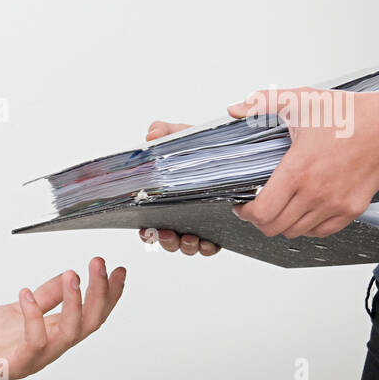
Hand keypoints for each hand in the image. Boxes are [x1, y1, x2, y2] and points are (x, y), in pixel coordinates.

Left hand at [0, 257, 125, 379]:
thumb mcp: (18, 310)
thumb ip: (45, 297)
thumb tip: (68, 275)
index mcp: (55, 332)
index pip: (92, 314)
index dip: (109, 294)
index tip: (119, 270)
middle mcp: (52, 346)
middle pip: (90, 323)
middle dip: (100, 293)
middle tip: (99, 264)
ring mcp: (37, 357)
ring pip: (70, 333)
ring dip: (75, 303)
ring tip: (72, 276)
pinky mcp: (17, 363)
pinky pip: (34, 341)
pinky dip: (33, 316)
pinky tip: (27, 293)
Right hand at [136, 121, 221, 255]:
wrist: (233, 153)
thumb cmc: (203, 150)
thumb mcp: (182, 137)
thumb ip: (165, 131)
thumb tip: (152, 134)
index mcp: (168, 200)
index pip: (150, 222)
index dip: (146, 231)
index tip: (145, 229)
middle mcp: (182, 215)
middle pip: (168, 238)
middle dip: (166, 241)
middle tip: (167, 233)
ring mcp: (200, 223)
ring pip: (187, 246)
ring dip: (185, 246)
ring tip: (189, 238)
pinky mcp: (219, 228)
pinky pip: (210, 246)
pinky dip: (207, 248)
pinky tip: (207, 242)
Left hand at [226, 86, 378, 237]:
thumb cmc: (348, 113)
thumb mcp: (300, 100)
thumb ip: (262, 103)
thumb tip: (234, 108)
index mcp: (298, 171)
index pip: (261, 212)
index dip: (246, 213)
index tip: (243, 205)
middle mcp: (316, 193)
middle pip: (274, 228)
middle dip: (260, 220)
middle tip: (259, 207)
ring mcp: (336, 204)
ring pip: (296, 232)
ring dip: (283, 223)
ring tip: (281, 207)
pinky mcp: (353, 209)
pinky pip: (322, 231)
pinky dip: (308, 226)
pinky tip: (304, 210)